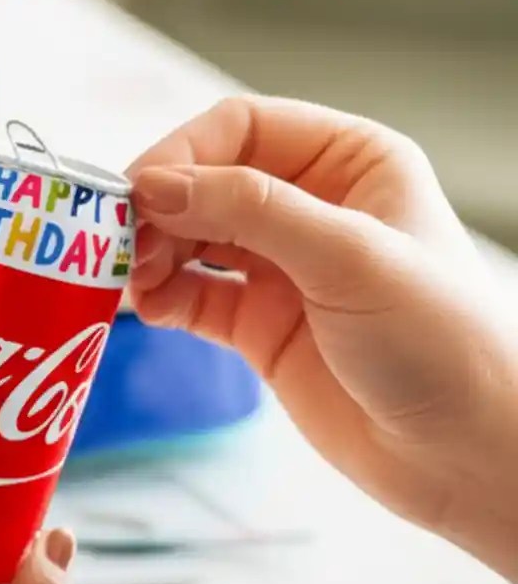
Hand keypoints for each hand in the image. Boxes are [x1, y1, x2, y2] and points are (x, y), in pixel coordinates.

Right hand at [128, 95, 517, 581]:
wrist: (464, 454)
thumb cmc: (443, 343)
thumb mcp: (349, 256)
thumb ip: (250, 211)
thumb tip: (154, 185)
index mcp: (351, 162)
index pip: (242, 129)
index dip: (182, 154)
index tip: (136, 194)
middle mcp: (312, 207)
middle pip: (205, 183)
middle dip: (158, 210)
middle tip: (120, 245)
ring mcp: (282, 268)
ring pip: (190, 239)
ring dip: (152, 255)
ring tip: (133, 282)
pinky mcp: (259, 325)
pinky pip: (191, 295)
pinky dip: (161, 298)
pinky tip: (150, 309)